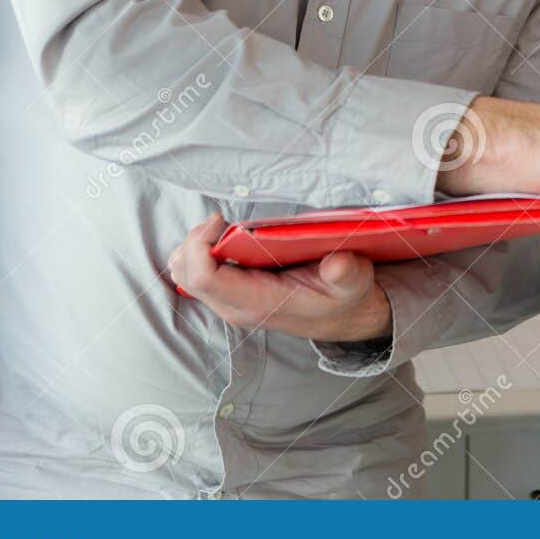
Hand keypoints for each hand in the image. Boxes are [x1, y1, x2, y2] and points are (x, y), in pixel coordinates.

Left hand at [167, 213, 392, 342]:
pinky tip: (229, 239)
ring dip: (195, 245)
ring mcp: (229, 301)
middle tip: (224, 221)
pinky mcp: (230, 294)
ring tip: (225, 229)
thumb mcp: (354, 283)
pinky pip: (196, 272)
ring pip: (184, 272)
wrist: (343, 318)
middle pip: (184, 273)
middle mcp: (235, 305)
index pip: (202, 278)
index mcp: (257, 303)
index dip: (201, 243)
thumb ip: (347, 274)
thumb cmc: (344, 297)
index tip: (223, 220)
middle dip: (194, 240)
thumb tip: (336, 262)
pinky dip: (201, 251)